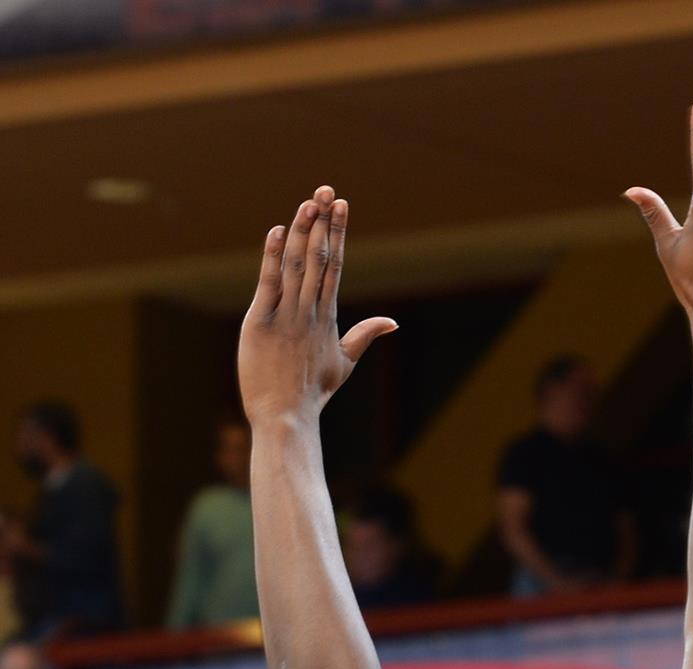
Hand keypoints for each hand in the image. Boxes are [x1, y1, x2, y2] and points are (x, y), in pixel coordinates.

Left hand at [238, 186, 397, 426]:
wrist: (288, 415)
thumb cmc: (313, 391)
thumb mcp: (345, 362)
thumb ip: (365, 335)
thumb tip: (393, 322)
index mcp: (327, 316)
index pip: (335, 265)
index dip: (337, 233)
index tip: (341, 206)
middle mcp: (309, 311)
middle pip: (319, 257)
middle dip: (322, 222)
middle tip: (327, 190)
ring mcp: (286, 315)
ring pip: (296, 265)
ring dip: (301, 231)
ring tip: (308, 202)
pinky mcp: (260, 322)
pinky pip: (268, 284)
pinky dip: (271, 257)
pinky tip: (276, 232)